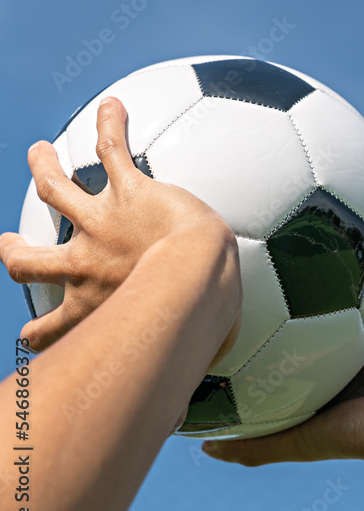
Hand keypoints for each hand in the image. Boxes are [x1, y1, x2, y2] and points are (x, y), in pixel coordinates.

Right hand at [0, 97, 239, 355]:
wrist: (198, 279)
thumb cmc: (194, 324)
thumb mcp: (171, 360)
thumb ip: (170, 375)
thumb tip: (190, 403)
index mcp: (91, 309)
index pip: (51, 332)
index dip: (39, 335)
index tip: (35, 336)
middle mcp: (82, 266)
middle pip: (26, 260)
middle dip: (13, 252)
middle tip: (9, 245)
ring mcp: (100, 224)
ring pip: (54, 190)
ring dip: (44, 169)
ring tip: (40, 153)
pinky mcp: (128, 192)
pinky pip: (112, 151)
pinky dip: (110, 126)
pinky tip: (113, 107)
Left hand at [203, 270, 363, 468]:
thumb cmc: (359, 437)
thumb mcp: (298, 440)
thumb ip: (256, 445)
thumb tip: (202, 446)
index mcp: (327, 382)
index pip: (294, 349)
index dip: (273, 325)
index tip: (249, 299)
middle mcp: (352, 360)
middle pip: (325, 318)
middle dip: (308, 291)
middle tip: (284, 256)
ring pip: (363, 301)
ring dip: (352, 276)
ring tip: (333, 242)